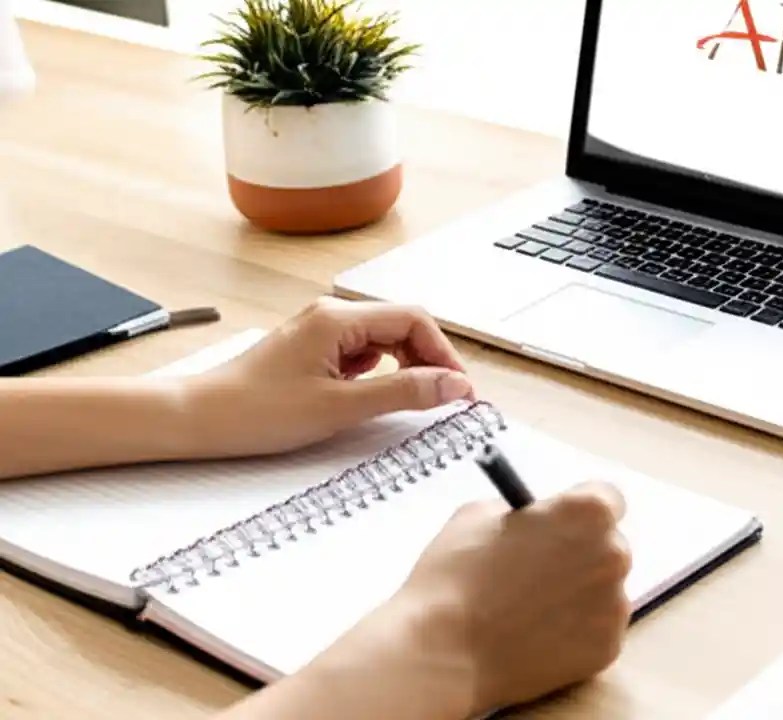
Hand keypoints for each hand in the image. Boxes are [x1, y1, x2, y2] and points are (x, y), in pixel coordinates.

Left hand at [186, 297, 473, 458]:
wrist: (199, 418)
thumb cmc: (255, 411)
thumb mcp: (340, 407)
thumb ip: (402, 393)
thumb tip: (450, 386)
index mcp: (338, 319)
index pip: (414, 321)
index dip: (445, 355)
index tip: (459, 390)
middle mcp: (332, 317)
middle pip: (404, 326)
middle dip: (431, 360)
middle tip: (446, 399)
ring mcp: (322, 332)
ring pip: (386, 340)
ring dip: (409, 366)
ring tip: (417, 400)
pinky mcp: (315, 350)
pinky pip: (364, 353)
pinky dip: (383, 373)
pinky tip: (377, 396)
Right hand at [396, 481, 633, 714]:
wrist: (443, 652)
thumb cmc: (455, 576)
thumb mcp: (479, 515)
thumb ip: (524, 513)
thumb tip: (537, 521)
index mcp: (588, 513)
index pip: (608, 499)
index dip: (580, 513)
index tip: (564, 525)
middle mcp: (613, 555)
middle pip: (608, 547)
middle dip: (580, 555)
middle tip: (540, 572)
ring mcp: (614, 606)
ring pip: (603, 593)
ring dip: (577, 596)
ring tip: (530, 612)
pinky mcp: (607, 649)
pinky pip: (596, 632)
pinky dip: (573, 635)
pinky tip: (536, 638)